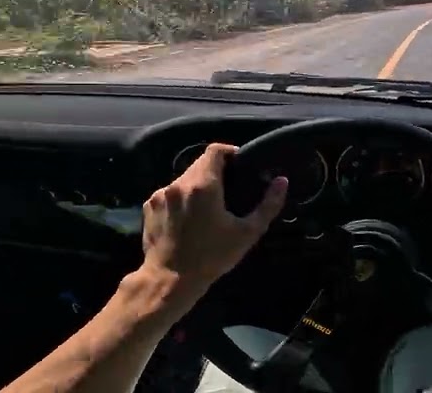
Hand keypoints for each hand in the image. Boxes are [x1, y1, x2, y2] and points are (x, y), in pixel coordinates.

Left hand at [139, 143, 287, 309]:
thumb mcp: (247, 233)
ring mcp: (161, 194)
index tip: (239, 166)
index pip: (215, 150)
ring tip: (207, 208)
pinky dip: (180, 199)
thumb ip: (268, 205)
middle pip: (200, 164)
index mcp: (203, 184)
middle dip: (215, 173)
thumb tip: (282, 181)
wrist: (170, 280)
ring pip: (184, 179)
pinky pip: (169, 194)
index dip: (229, 152)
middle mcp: (179, 183)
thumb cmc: (212, 256)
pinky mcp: (149, 207)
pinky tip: (187, 219)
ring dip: (197, 187)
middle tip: (228, 192)